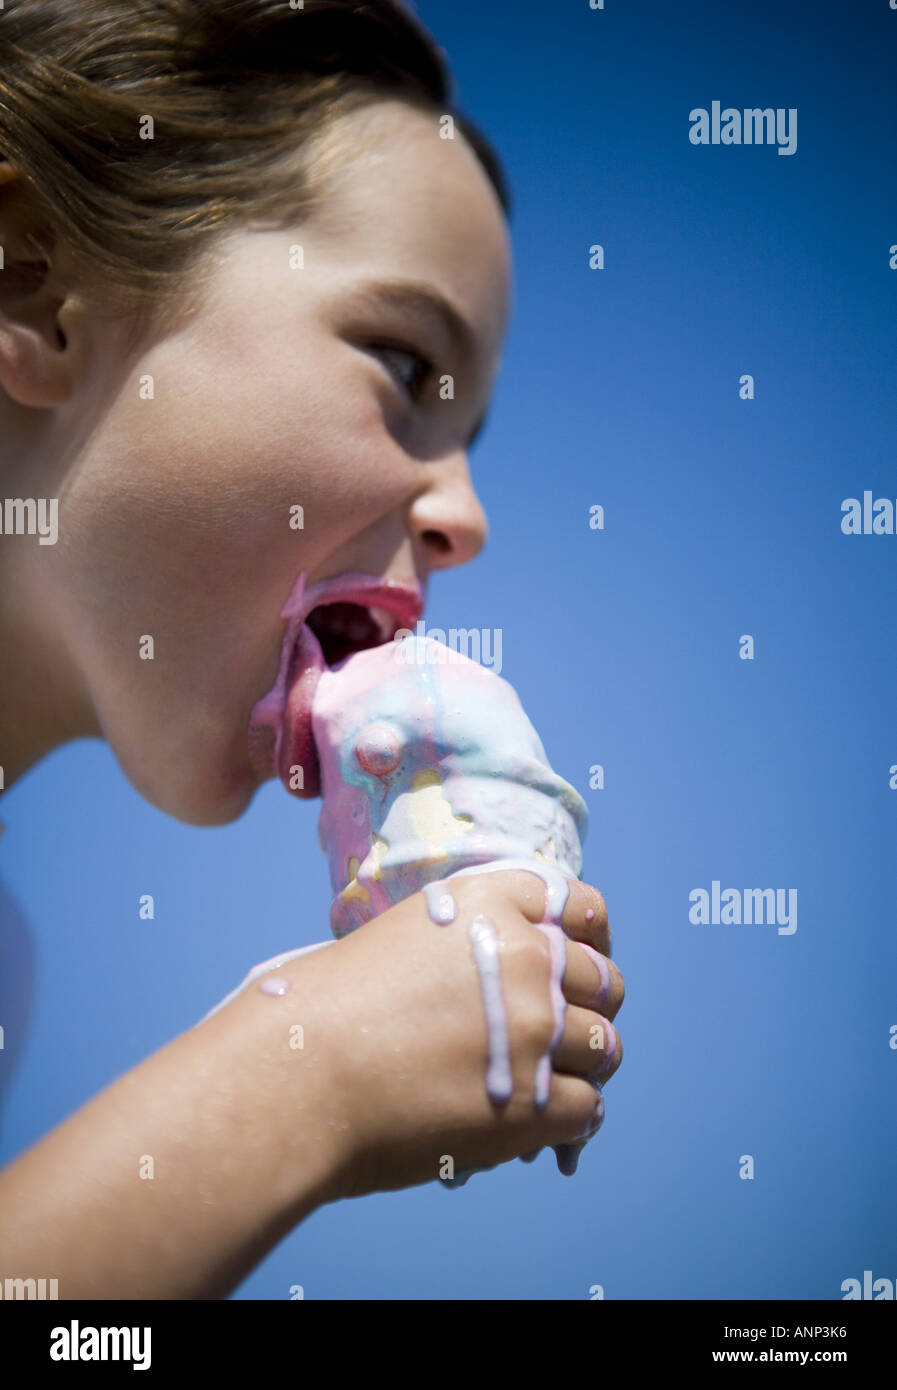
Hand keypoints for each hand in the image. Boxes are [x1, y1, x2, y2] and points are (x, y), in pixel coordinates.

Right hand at [291, 867, 622, 1199]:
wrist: (296, 1079)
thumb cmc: (326, 1010)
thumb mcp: (403, 936)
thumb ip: (466, 944)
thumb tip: (504, 981)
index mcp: (490, 903)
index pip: (583, 906)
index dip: (591, 938)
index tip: (580, 962)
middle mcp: (525, 956)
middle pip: (603, 980)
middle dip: (589, 1007)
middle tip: (562, 1035)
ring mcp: (535, 1029)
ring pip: (604, 1047)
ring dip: (584, 1065)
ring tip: (552, 1082)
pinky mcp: (534, 1102)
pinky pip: (587, 1108)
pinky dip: (573, 1119)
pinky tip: (545, 1127)